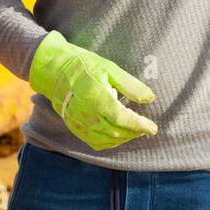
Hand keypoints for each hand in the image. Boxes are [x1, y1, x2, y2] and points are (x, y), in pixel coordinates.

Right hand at [28, 30, 156, 149]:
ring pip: (106, 140)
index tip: (153, 128)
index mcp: (97, 98)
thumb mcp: (110, 69)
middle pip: (116, 132)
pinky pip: (94, 142)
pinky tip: (118, 135)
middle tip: (146, 128)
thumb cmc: (85, 67)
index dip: (139, 126)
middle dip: (134, 132)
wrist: (56, 71)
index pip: (122, 119)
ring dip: (124, 139)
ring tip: (135, 131)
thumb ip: (130, 85)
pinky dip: (109, 142)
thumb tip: (150, 98)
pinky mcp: (74, 127)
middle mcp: (87, 114)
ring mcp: (79, 123)